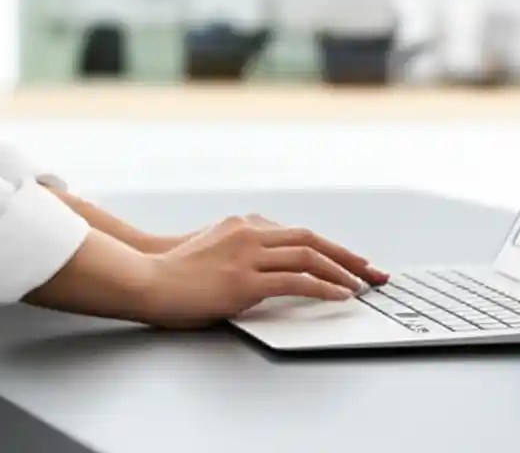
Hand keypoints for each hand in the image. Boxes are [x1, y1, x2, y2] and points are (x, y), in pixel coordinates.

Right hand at [141, 214, 388, 328]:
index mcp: (244, 225)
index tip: (352, 260)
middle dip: (347, 256)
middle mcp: (250, 233)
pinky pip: (296, 281)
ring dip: (342, 271)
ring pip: (309, 256)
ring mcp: (248, 255)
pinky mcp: (244, 281)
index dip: (330, 246)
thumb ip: (242, 248)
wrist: (146, 279)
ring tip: (363, 285)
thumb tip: (269, 262)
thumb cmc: (175, 271)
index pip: (298, 232)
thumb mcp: (213, 248)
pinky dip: (325, 287)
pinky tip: (341, 295)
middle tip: (374, 270)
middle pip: (312, 239)